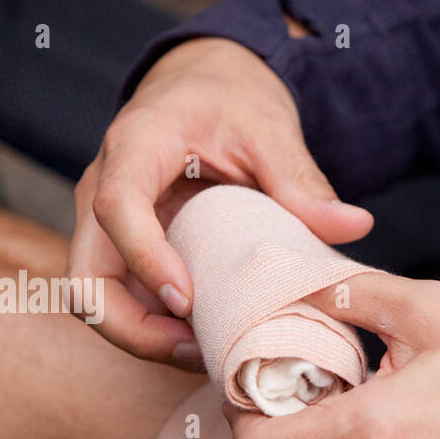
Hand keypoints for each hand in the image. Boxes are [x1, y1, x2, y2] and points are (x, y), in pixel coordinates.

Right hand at [67, 35, 373, 367]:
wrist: (202, 87)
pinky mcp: (123, 251)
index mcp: (135, 146)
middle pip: (84, 277)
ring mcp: (106, 226)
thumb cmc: (229, 100)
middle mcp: (104, 189)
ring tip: (206, 352)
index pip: (117, 208)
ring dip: (143, 338)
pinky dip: (155, 331)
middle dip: (130, 327)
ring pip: (95, 300)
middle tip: (196, 348)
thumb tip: (355, 226)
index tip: (187, 302)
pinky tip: (206, 340)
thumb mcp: (269, 128)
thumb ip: (302, 179)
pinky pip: (123, 302)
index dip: (145, 260)